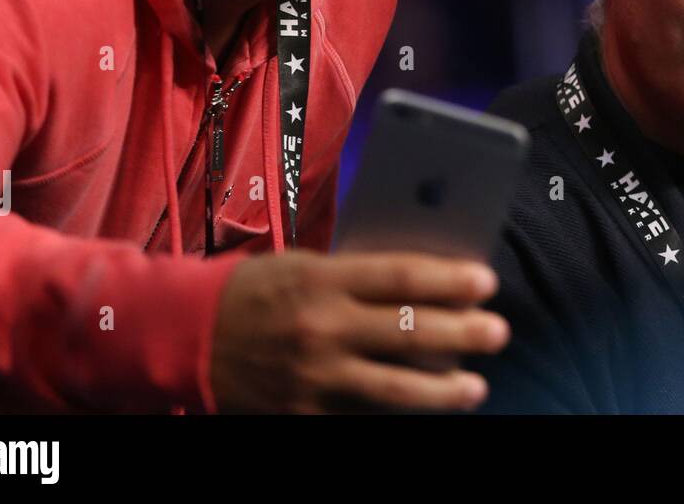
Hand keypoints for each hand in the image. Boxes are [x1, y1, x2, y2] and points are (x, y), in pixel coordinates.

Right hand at [210, 250, 509, 412]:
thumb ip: (355, 276)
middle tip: (498, 332)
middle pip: (409, 332)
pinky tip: (425, 411)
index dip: (451, 280)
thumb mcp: (303, 266)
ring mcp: (313, 378)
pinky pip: (362, 417)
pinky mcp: (303, 415)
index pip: (402, 278)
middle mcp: (322, 329)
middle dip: (464, 333)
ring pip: (395, 389)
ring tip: (476, 386)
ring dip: (444, 389)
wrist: (184, 336)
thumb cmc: (253, 291)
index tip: (486, 282)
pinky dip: (398, 416)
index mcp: (322, 281)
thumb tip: (420, 283)